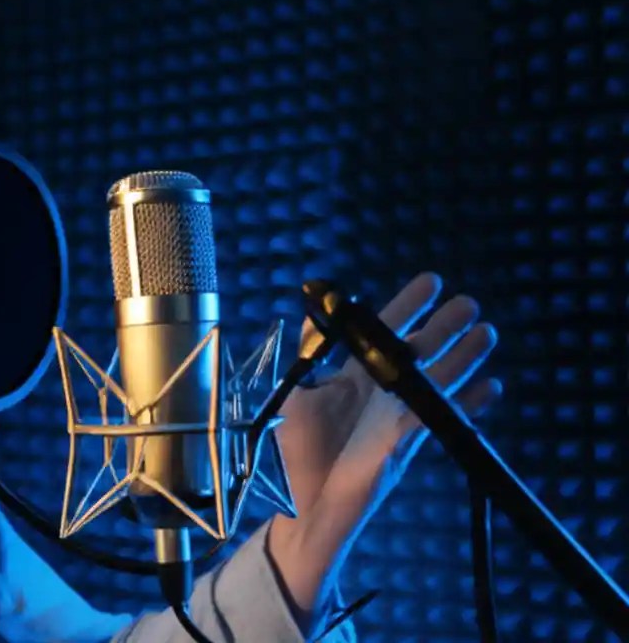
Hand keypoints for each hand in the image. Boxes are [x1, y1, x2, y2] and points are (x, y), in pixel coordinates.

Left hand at [267, 272, 502, 628]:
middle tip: (468, 302)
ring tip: (487, 332)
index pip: (385, 333)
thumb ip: (306, 359)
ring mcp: (399, 417)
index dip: (408, 307)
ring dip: (464, 356)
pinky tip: (492, 388)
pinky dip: (467, 403)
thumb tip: (312, 316)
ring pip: (438, 379)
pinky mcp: (406, 442)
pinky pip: (442, 417)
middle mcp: (382, 394)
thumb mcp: (294, 397)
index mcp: (354, 378)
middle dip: (444, 327)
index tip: (431, 282)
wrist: (306, 505)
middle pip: (421, 352)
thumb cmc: (297, 454)